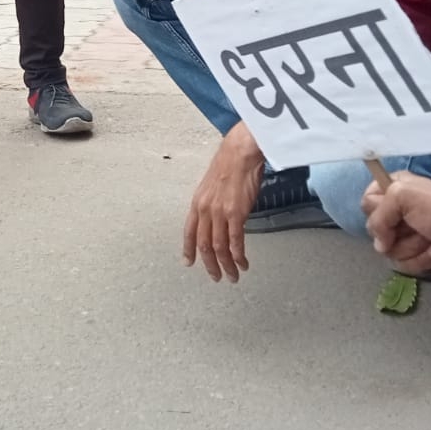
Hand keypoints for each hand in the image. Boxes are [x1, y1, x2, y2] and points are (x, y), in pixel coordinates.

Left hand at [182, 123, 264, 282]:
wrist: (240, 152)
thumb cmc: (230, 163)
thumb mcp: (212, 185)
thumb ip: (212, 202)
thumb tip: (218, 215)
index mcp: (198, 202)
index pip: (189, 231)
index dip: (188, 249)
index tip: (189, 262)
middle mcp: (205, 210)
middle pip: (203, 244)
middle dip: (209, 265)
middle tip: (216, 277)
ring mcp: (219, 213)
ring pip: (219, 248)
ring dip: (226, 265)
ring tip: (232, 276)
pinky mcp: (236, 214)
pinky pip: (235, 242)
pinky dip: (238, 257)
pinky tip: (242, 264)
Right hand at [361, 172, 430, 273]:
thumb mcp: (401, 196)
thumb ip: (378, 216)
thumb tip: (380, 245)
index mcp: (391, 190)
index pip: (366, 204)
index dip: (377, 211)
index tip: (393, 212)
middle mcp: (397, 212)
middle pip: (375, 231)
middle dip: (396, 233)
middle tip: (415, 226)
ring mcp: (407, 235)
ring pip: (390, 251)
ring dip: (412, 247)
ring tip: (430, 238)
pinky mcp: (419, 255)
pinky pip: (405, 265)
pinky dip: (422, 259)